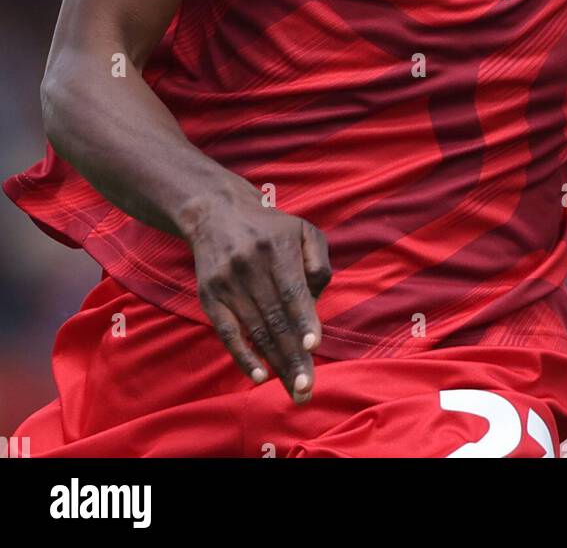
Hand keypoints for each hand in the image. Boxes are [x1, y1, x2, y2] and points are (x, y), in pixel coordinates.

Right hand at [180, 183, 331, 403]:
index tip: (313, 347)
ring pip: (255, 330)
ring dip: (275, 364)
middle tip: (307, 389)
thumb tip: (317, 294)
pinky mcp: (209, 295)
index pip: (292, 290)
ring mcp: (227, 281)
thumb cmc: (271, 228)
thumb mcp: (303, 230)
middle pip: (275, 319)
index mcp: (278, 247)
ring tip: (294, 390)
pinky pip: (227, 332)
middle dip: (293, 357)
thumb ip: (318, 259)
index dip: (303, 320)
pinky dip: (242, 356)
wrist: (216, 213)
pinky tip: (258, 376)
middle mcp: (251, 265)